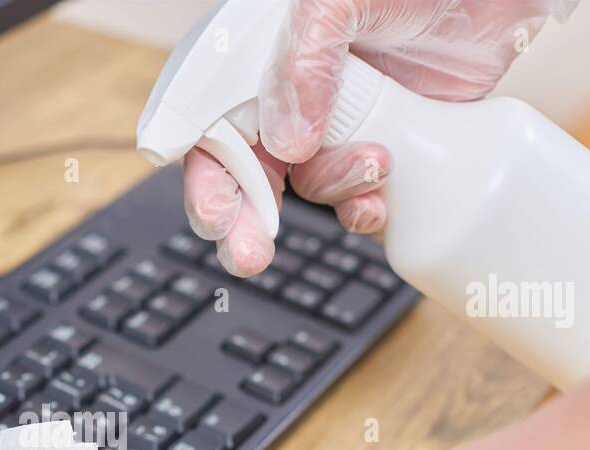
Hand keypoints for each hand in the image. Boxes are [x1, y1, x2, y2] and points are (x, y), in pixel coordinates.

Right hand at [185, 0, 578, 273]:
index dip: (205, 173)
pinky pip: (354, 197)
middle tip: (251, 254)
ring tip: (375, 167)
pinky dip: (363, 208)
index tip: (218, 213)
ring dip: (332, 194)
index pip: (207, 123)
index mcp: (258, 55)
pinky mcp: (377, 145)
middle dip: (243, 220)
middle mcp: (288, 93)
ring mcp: (332, 124)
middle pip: (242, 172)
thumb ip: (305, 57)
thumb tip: (287, 142)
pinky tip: (383, 198)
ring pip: (305, 188)